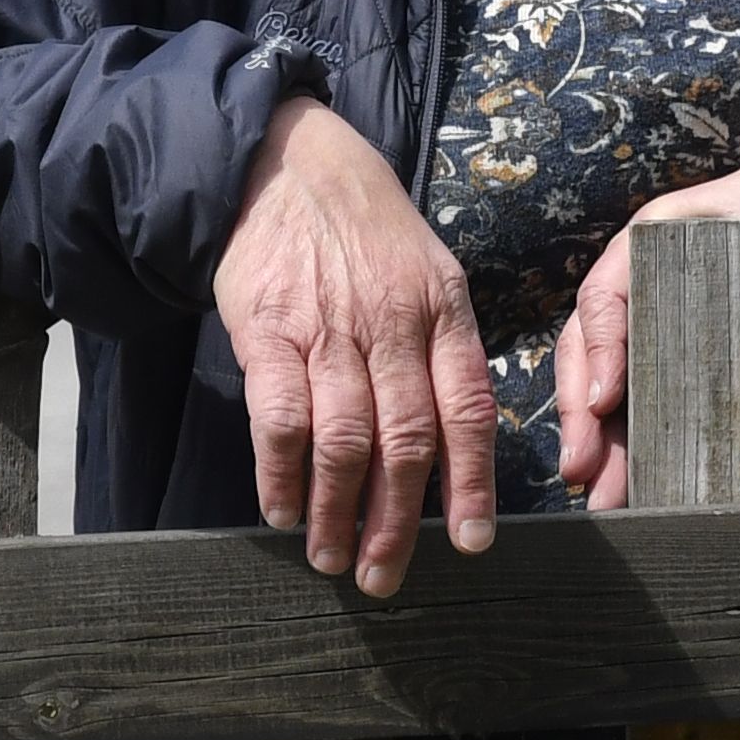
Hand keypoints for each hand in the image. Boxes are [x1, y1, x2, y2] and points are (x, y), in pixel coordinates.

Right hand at [217, 99, 499, 596]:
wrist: (292, 163)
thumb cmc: (368, 233)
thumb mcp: (430, 273)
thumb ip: (444, 352)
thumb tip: (457, 449)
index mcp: (442, 311)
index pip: (466, 410)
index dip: (471, 483)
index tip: (472, 543)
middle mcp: (391, 323)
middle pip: (406, 440)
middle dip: (398, 521)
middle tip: (387, 577)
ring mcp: (327, 328)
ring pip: (343, 439)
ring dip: (338, 512)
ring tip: (334, 559)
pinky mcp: (267, 330)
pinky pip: (277, 417)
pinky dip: (279, 473)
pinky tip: (281, 510)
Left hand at [549, 119, 739, 510]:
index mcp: (668, 332)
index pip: (624, 395)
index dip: (613, 446)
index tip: (611, 497)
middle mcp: (643, 299)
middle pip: (592, 373)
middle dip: (588, 436)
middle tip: (591, 488)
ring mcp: (640, 265)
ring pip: (587, 337)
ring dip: (581, 396)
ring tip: (588, 451)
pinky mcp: (649, 237)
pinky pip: (610, 293)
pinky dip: (605, 343)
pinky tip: (606, 390)